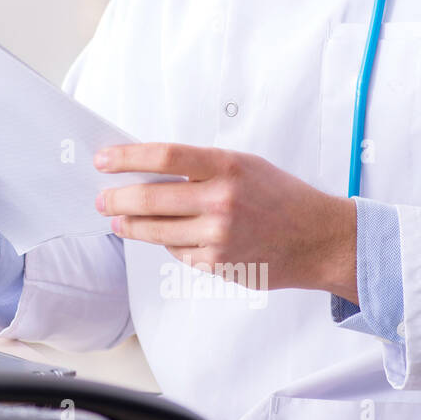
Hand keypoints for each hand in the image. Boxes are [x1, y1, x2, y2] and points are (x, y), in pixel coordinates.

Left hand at [94, 143, 357, 300]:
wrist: (319, 238)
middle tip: (101, 199)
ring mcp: (218, 235)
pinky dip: (168, 244)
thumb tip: (147, 170)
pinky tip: (166, 237)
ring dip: (130, 225)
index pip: (163, 156)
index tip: (102, 160)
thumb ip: (200, 167)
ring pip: (156, 231)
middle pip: (149, 198)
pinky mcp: (217, 263)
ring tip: (118, 220)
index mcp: (226, 166)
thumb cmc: (279, 196)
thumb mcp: (243, 166)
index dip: (126, 158)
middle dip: (116, 199)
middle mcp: (221, 200)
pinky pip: (178, 252)